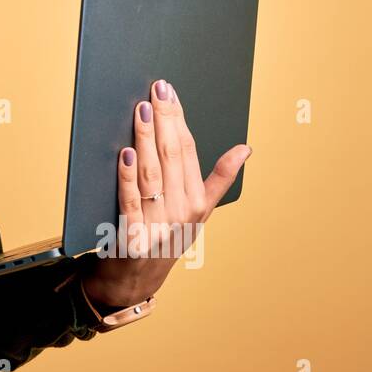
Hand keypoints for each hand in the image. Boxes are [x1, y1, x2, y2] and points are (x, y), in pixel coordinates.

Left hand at [80, 79, 251, 308]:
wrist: (134, 282)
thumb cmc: (165, 239)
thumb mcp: (198, 213)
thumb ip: (217, 180)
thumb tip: (246, 149)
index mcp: (198, 204)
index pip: (190, 152)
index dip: (179, 120)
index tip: (171, 92)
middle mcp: (182, 214)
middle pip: (172, 159)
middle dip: (164, 121)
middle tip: (157, 89)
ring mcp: (158, 228)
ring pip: (152, 175)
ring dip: (146, 140)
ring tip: (142, 110)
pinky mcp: (132, 240)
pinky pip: (129, 202)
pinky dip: (127, 177)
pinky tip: (125, 152)